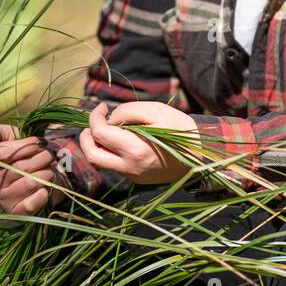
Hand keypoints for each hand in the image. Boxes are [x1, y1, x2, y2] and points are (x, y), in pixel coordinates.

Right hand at [0, 124, 64, 213]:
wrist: (40, 174)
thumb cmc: (23, 153)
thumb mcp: (11, 136)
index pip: (1, 153)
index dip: (23, 146)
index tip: (38, 142)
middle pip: (18, 167)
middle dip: (39, 158)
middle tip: (49, 154)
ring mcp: (2, 199)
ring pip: (29, 182)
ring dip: (44, 173)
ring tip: (48, 170)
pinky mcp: (16, 212)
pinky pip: (31, 203)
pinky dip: (42, 194)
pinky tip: (45, 188)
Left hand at [78, 102, 198, 185]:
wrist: (200, 154)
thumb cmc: (179, 128)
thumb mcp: (155, 110)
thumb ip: (128, 111)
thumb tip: (110, 119)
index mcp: (134, 149)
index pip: (99, 133)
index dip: (95, 117)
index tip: (103, 107)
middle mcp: (130, 167)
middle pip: (92, 155)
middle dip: (85, 137)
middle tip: (93, 122)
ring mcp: (133, 175)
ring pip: (102, 162)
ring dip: (97, 144)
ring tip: (106, 129)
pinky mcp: (138, 178)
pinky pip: (115, 165)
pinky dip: (110, 151)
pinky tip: (121, 139)